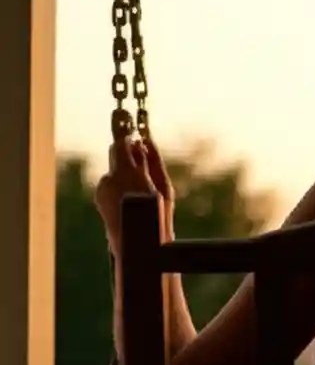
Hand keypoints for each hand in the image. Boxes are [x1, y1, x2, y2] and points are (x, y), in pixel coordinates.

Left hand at [95, 137, 175, 254]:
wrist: (137, 246)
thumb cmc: (158, 217)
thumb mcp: (164, 187)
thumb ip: (153, 160)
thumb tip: (145, 141)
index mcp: (128, 173)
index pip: (122, 143)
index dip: (124, 130)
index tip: (125, 119)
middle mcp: (110, 178)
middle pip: (116, 152)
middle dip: (129, 152)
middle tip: (143, 156)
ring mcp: (102, 187)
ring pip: (114, 169)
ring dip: (125, 171)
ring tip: (141, 189)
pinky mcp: (99, 196)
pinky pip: (109, 182)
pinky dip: (119, 184)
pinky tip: (130, 198)